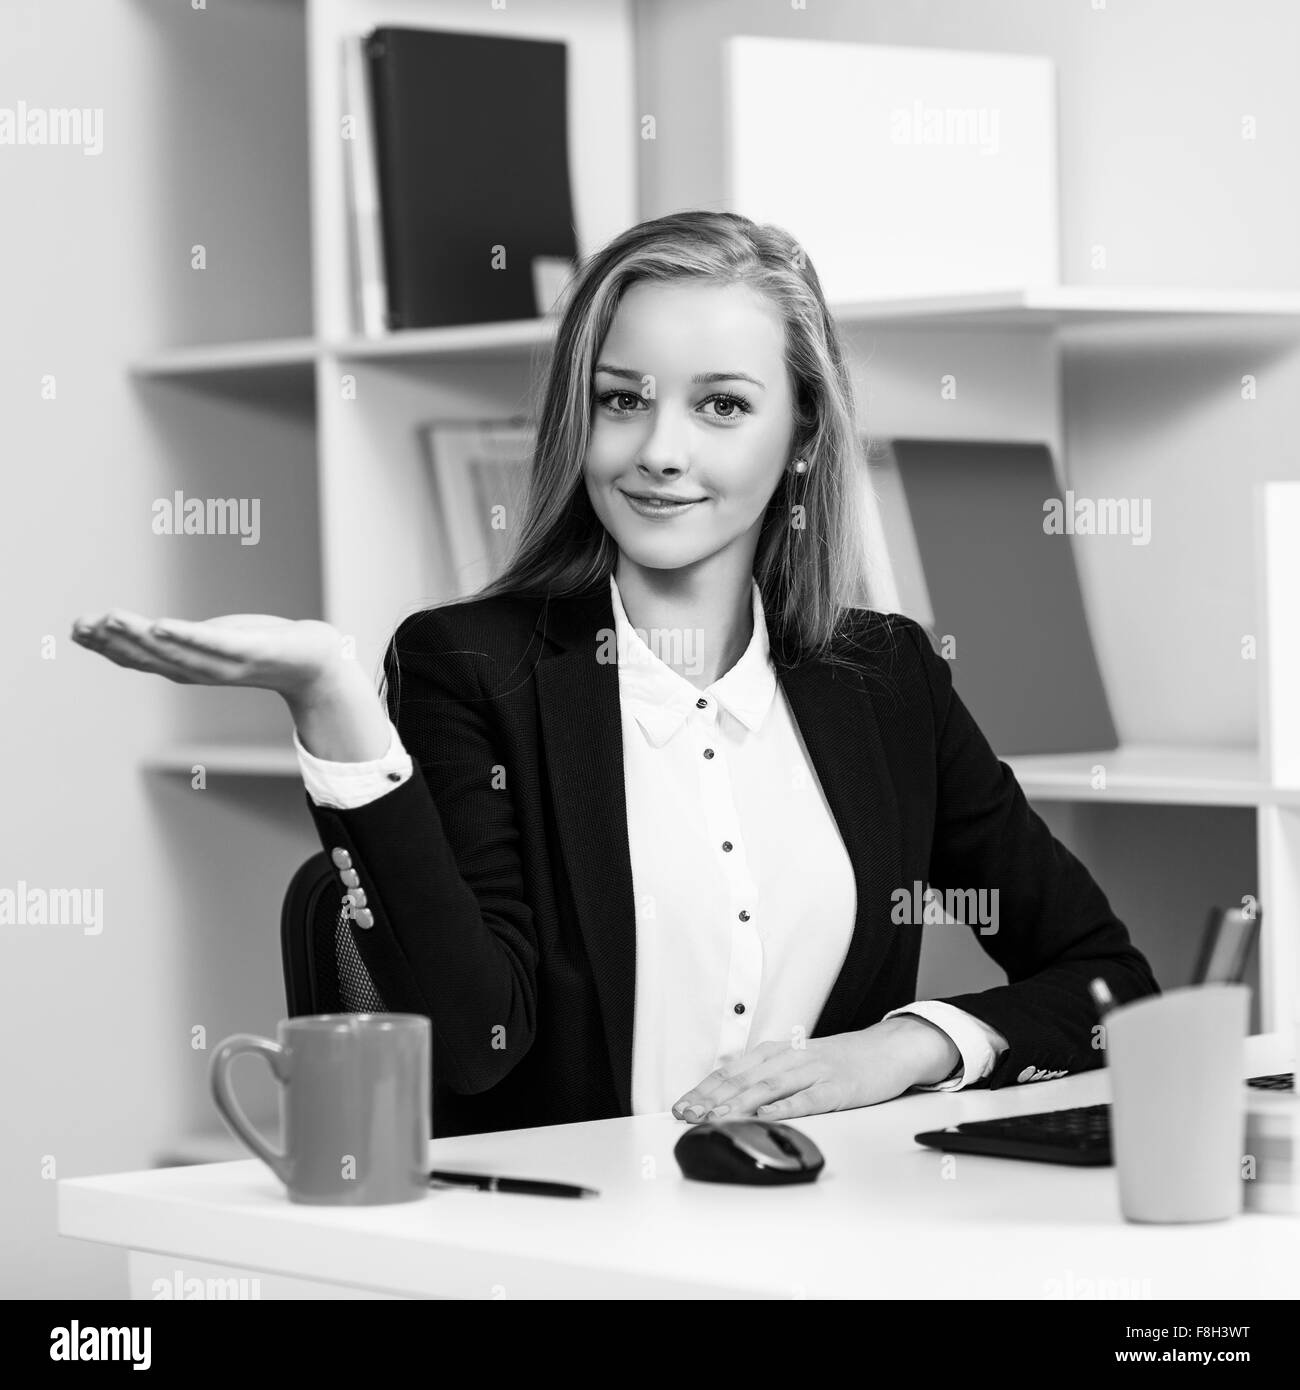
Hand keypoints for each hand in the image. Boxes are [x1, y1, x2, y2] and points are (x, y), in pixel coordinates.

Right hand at [69, 608, 346, 702]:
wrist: (313, 661)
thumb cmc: (262, 648)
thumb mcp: (212, 643)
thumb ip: (181, 642)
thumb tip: (146, 632)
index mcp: (188, 667)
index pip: (138, 658)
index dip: (105, 646)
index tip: (77, 629)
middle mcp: (200, 670)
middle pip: (147, 657)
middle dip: (111, 641)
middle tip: (79, 624)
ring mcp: (223, 664)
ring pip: (173, 651)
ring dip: (138, 637)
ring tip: (109, 619)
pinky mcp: (247, 651)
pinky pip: (211, 645)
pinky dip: (184, 636)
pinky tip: (161, 625)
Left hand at [671, 1016, 960, 1123]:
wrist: (885, 1050)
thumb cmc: (838, 1061)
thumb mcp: (795, 1060)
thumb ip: (764, 1073)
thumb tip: (726, 1085)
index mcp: (776, 1053)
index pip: (731, 1071)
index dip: (704, 1089)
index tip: (681, 1105)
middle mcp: (789, 1059)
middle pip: (742, 1078)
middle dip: (710, 1098)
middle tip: (686, 1114)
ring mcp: (813, 1072)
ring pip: (768, 1087)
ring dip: (738, 1103)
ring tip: (715, 1117)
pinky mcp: (836, 1087)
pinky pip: (807, 1098)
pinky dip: (785, 1107)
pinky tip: (767, 1116)